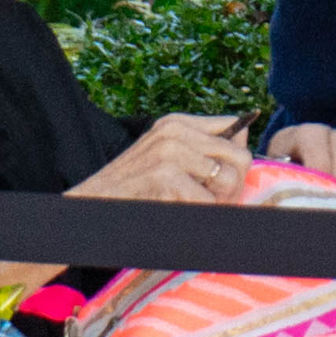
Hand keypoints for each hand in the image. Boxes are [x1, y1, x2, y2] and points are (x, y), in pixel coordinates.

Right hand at [73, 112, 253, 207]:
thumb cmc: (131, 188)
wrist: (90, 206)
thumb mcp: (164, 156)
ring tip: (198, 209)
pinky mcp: (166, 176)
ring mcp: (170, 152)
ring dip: (219, 202)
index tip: (227, 178)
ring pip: (228, 178)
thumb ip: (199, 148)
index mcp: (176, 123)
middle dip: (234, 185)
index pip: (234, 126)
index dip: (238, 156)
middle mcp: (175, 131)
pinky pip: (207, 201)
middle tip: (217, 203)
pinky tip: (180, 212)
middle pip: (239, 154)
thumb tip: (244, 141)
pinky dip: (199, 214)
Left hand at [265, 121, 335, 206]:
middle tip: (333, 199)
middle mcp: (330, 133)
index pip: (315, 135)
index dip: (318, 163)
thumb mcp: (273, 178)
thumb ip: (278, 180)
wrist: (292, 185)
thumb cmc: (279, 184)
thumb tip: (284, 194)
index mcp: (300, 133)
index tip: (316, 188)